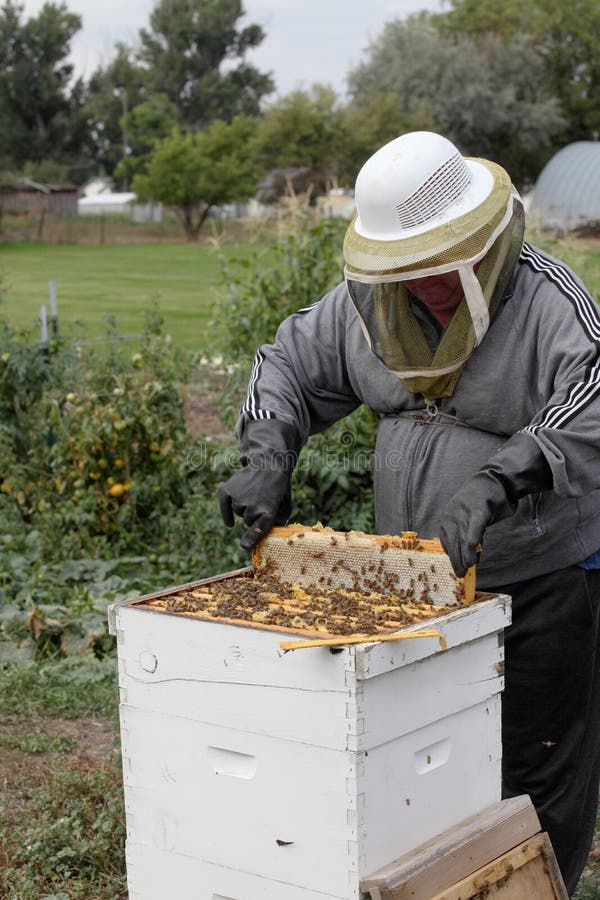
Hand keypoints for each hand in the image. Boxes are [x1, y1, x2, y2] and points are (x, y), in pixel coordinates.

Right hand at [218, 418, 300, 550]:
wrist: (268, 463)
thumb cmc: (277, 487)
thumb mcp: (285, 505)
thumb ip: (278, 522)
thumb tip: (267, 538)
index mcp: (268, 511)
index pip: (258, 531)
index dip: (251, 539)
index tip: (245, 546)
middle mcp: (252, 507)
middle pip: (248, 522)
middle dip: (253, 516)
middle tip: (260, 502)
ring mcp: (238, 499)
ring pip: (238, 512)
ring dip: (244, 507)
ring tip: (253, 494)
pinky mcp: (228, 491)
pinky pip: (224, 507)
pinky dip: (226, 514)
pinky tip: (230, 524)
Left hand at [439, 471, 511, 576]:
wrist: (496, 480)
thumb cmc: (483, 502)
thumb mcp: (469, 518)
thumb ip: (467, 534)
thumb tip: (468, 555)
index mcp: (448, 517)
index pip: (446, 540)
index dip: (451, 555)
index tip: (455, 567)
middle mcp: (453, 513)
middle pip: (453, 540)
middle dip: (456, 559)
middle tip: (460, 573)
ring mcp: (465, 510)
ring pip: (463, 536)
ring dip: (465, 553)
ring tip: (468, 566)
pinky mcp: (480, 508)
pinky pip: (475, 525)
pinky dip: (473, 536)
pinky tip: (474, 548)